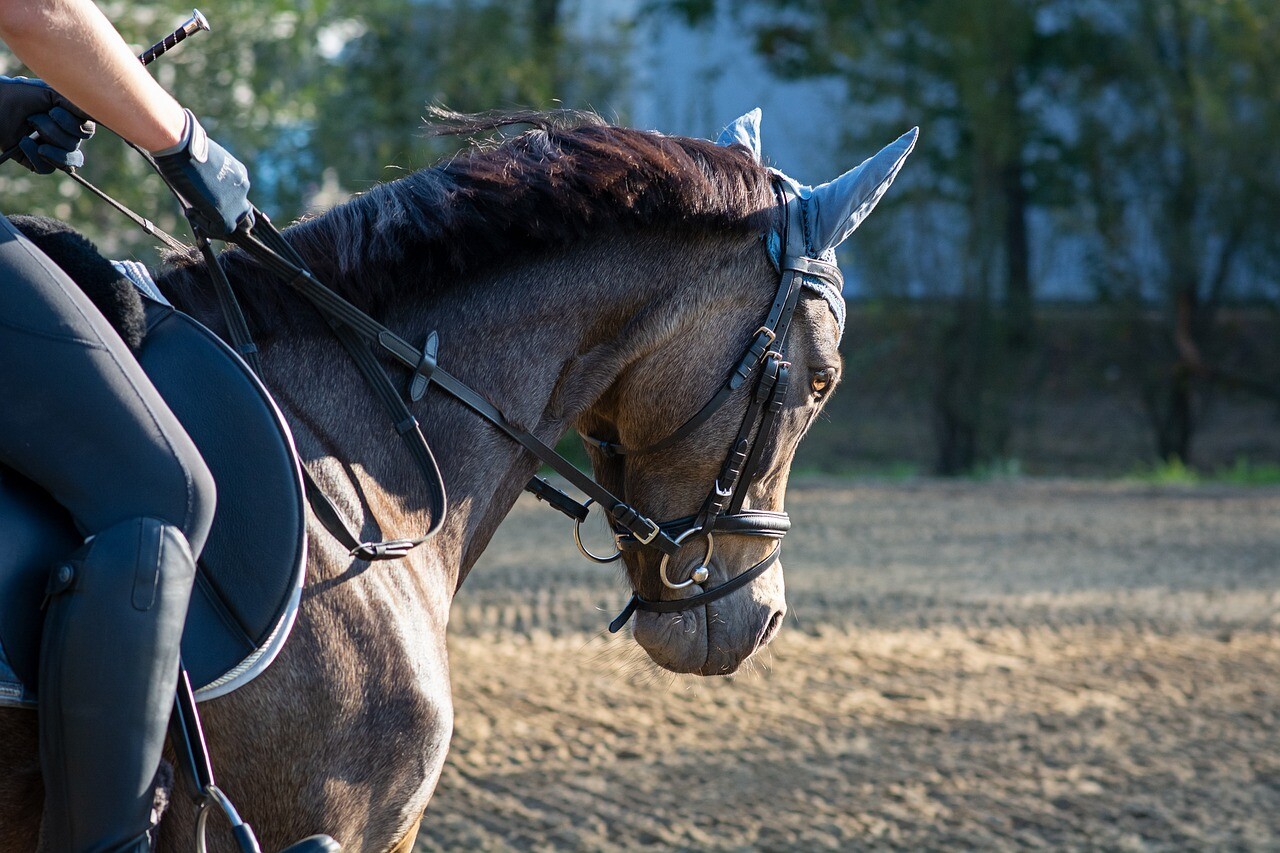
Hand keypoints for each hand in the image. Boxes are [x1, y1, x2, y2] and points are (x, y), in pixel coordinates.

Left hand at [0, 76, 94, 173]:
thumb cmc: (20, 95)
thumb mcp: (50, 93)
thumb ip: (76, 103)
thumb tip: (101, 110)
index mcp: (72, 122)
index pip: (87, 132)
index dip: (71, 124)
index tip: (52, 110)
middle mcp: (66, 138)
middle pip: (74, 144)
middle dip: (52, 130)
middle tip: (33, 118)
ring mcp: (53, 152)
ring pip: (66, 159)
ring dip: (45, 140)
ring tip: (28, 129)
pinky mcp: (38, 163)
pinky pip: (47, 169)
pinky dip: (33, 154)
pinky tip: (23, 142)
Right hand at [152, 110, 252, 238]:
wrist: (181, 145)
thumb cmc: (185, 148)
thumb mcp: (205, 163)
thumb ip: (211, 178)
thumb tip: (201, 187)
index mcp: (239, 173)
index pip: (238, 196)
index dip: (223, 202)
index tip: (204, 199)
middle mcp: (242, 187)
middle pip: (245, 214)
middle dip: (228, 218)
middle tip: (206, 215)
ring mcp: (236, 201)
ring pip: (236, 224)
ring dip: (218, 223)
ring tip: (196, 212)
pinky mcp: (225, 212)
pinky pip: (220, 229)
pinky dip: (205, 226)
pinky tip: (190, 211)